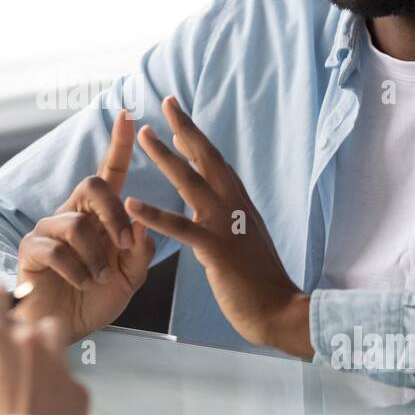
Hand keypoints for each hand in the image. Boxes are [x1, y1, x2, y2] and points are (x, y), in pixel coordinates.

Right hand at [0, 278, 89, 414]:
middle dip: (14, 335)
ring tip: (28, 382)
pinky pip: (68, 377)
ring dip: (42, 350)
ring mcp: (57, 364)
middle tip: (3, 364)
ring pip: (54, 337)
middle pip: (24, 319)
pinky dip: (57, 389)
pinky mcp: (77, 390)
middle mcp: (26, 342)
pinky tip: (42, 412)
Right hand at [14, 110, 155, 339]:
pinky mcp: (31, 250)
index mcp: (98, 217)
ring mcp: (48, 230)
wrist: (64, 331)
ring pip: (76, 224)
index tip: (129, 115)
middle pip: (93, 185)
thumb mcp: (129, 278)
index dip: (119, 144)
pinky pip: (56, 250)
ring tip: (98, 279)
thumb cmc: (94, 301)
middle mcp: (72, 215)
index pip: (109, 172)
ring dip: (95, 255)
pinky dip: (76, 271)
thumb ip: (139, 251)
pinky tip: (81, 284)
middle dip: (114, 212)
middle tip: (125, 244)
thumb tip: (140, 220)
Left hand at [124, 96, 313, 357]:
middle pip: (207, 158)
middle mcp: (234, 207)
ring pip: (191, 182)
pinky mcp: (217, 250)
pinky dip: (155, 215)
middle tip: (165, 103)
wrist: (281, 311)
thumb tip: (204, 209)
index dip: (195, 138)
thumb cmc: (260, 281)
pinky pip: (182, 228)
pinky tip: (133, 204)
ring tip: (145, 136)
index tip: (177, 117)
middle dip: (185, 128)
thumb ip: (223, 220)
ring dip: (166, 157)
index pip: (215, 163)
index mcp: (240, 204)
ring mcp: (226, 226)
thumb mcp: (241, 240)